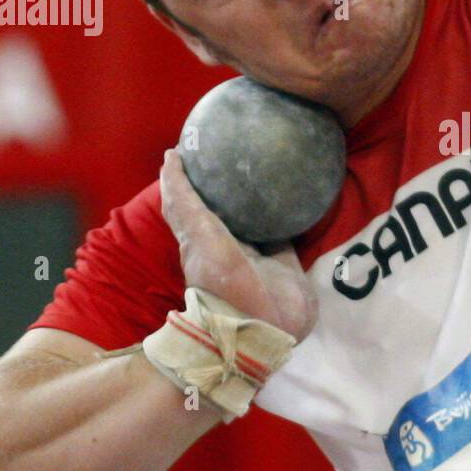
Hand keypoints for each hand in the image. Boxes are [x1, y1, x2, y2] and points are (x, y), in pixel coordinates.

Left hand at [159, 149, 317, 341]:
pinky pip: (289, 229)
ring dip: (263, 193)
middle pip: (229, 206)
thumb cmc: (221, 281)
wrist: (261, 329)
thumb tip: (170, 157)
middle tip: (243, 144)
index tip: (202, 142)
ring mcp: (259, 253)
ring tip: (273, 159)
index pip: (194, 200)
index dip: (195, 174)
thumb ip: (184, 201)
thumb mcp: (198, 233)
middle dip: (232, 180)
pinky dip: (291, 210)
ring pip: (259, 215)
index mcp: (203, 239)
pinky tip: (301, 188)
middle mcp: (229, 243)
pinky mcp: (287, 261)